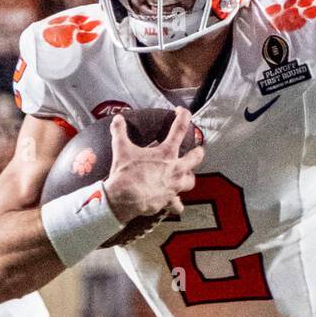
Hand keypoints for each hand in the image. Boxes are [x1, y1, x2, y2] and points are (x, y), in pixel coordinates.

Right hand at [103, 107, 203, 226]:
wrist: (124, 198)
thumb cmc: (125, 173)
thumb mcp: (121, 148)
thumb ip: (120, 131)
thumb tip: (117, 118)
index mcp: (166, 152)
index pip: (180, 129)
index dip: (184, 116)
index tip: (182, 111)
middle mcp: (175, 168)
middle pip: (196, 158)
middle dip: (198, 153)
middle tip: (197, 151)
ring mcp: (174, 186)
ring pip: (191, 181)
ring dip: (189, 178)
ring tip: (186, 176)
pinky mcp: (169, 200)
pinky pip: (178, 205)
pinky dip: (177, 204)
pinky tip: (175, 204)